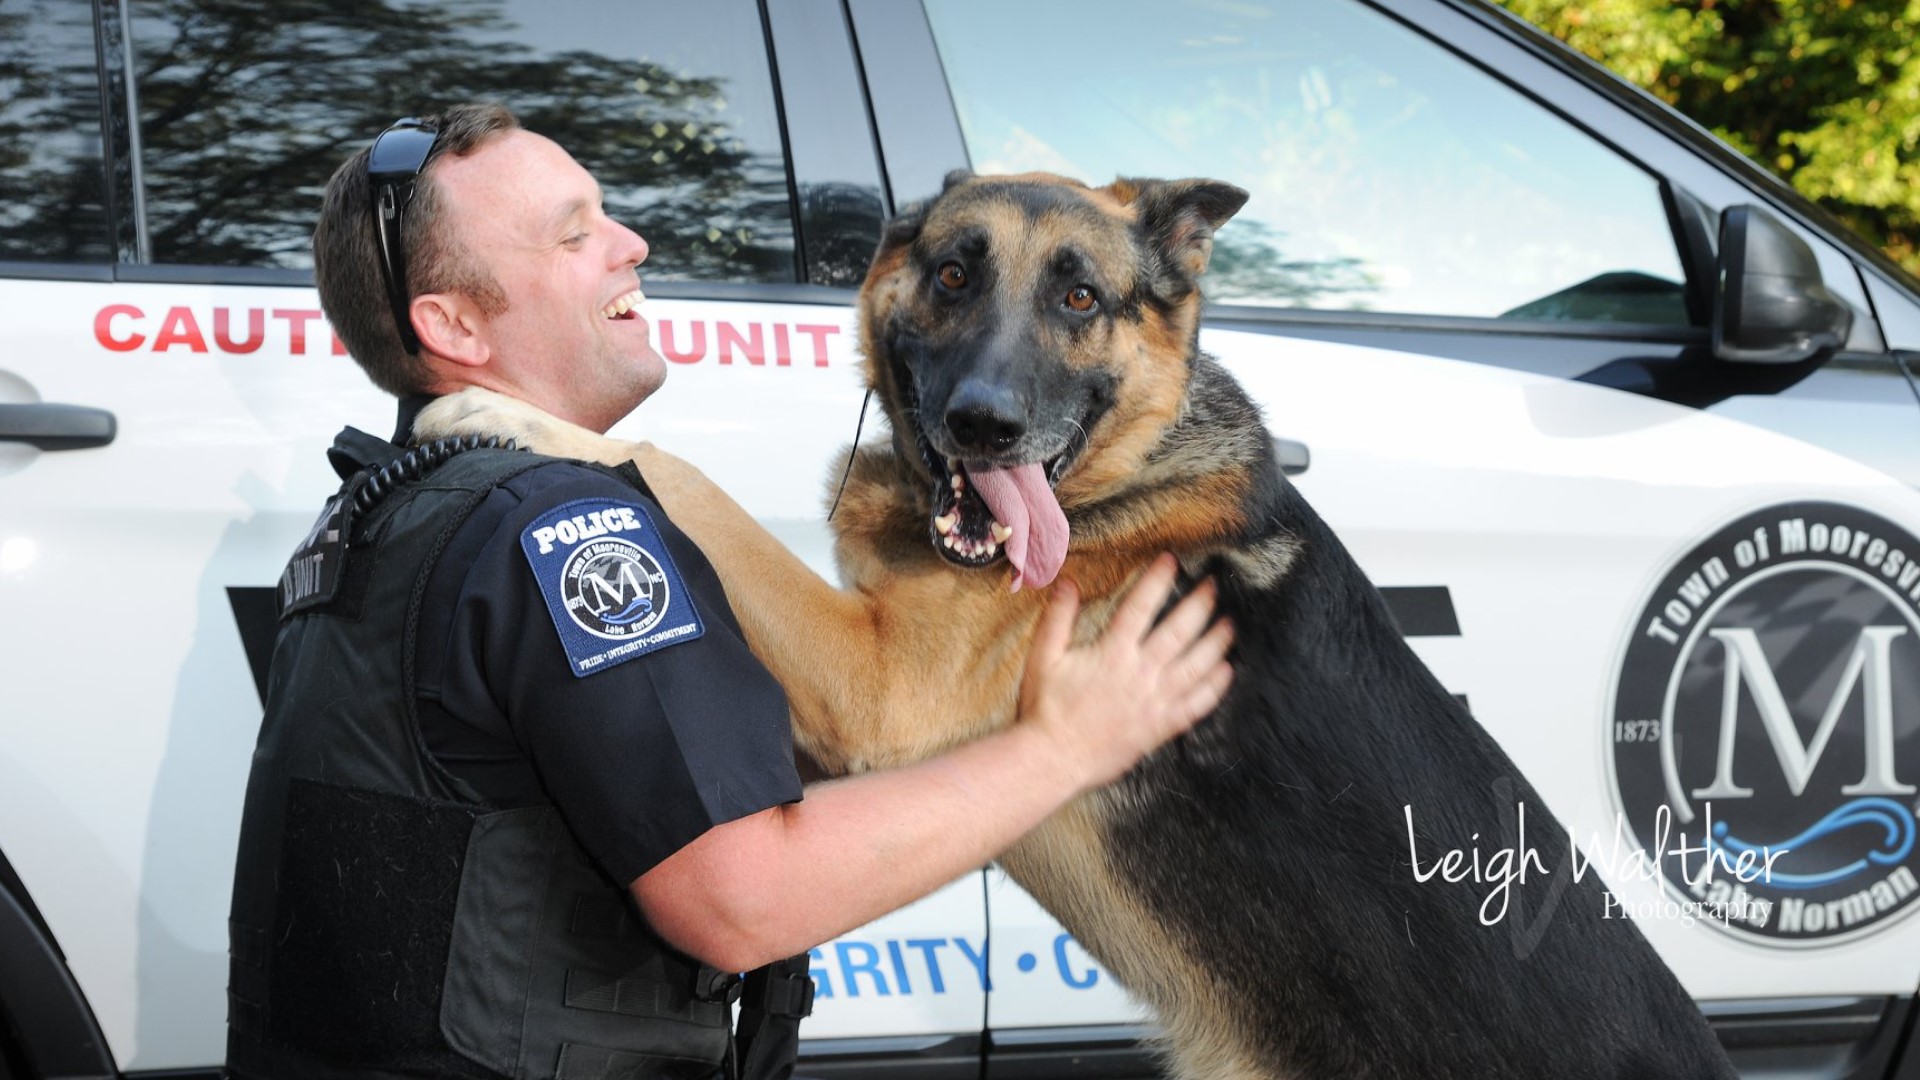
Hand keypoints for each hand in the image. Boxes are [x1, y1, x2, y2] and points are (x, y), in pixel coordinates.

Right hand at [1018, 553, 1233, 788]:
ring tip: (1230, 623)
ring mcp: (1155, 701)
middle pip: (1180, 630)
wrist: (1054, 758)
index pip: (1141, 606)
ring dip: (1217, 641)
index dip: (1158, 579)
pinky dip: (1215, 687)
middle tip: (1214, 585)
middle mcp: (1140, 673)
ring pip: (1197, 665)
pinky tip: (1227, 671)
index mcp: (1112, 652)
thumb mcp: (1043, 657)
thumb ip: (1058, 618)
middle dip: (1200, 603)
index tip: (1171, 560)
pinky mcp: (1161, 727)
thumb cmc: (1045, 708)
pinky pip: (1197, 705)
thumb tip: (1068, 582)